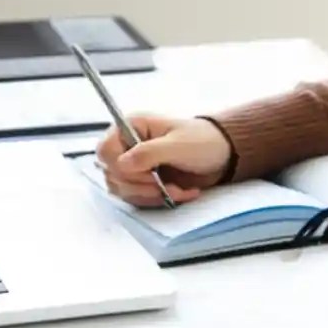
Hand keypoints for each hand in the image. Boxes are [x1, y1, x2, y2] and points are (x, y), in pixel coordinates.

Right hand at [95, 115, 232, 207]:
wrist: (222, 156)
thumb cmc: (203, 141)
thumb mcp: (179, 145)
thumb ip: (149, 153)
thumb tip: (123, 164)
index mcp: (131, 127)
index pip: (105, 150)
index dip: (120, 166)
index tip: (146, 172)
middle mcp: (127, 146)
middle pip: (112, 174)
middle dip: (142, 185)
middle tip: (167, 184)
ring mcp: (133, 166)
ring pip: (123, 190)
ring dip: (151, 195)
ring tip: (178, 190)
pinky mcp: (142, 183)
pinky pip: (137, 199)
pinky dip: (158, 200)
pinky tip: (180, 193)